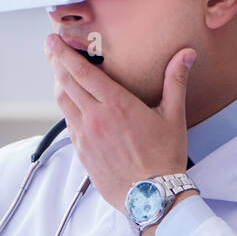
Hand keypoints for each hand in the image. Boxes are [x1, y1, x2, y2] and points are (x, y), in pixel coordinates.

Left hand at [46, 33, 195, 217]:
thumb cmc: (164, 157)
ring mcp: (85, 136)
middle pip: (66, 83)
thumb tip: (186, 54)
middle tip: (51, 46)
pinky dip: (67, 107)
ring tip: (59, 70)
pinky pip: (68, 122)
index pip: (82, 72)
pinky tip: (72, 102)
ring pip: (63, 102)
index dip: (64, 53)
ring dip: (59, 84)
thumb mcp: (173, 116)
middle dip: (56, 61)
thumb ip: (175, 81)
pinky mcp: (81, 151)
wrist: (152, 196)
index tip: (54, 39)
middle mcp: (96, 118)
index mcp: (117, 105)